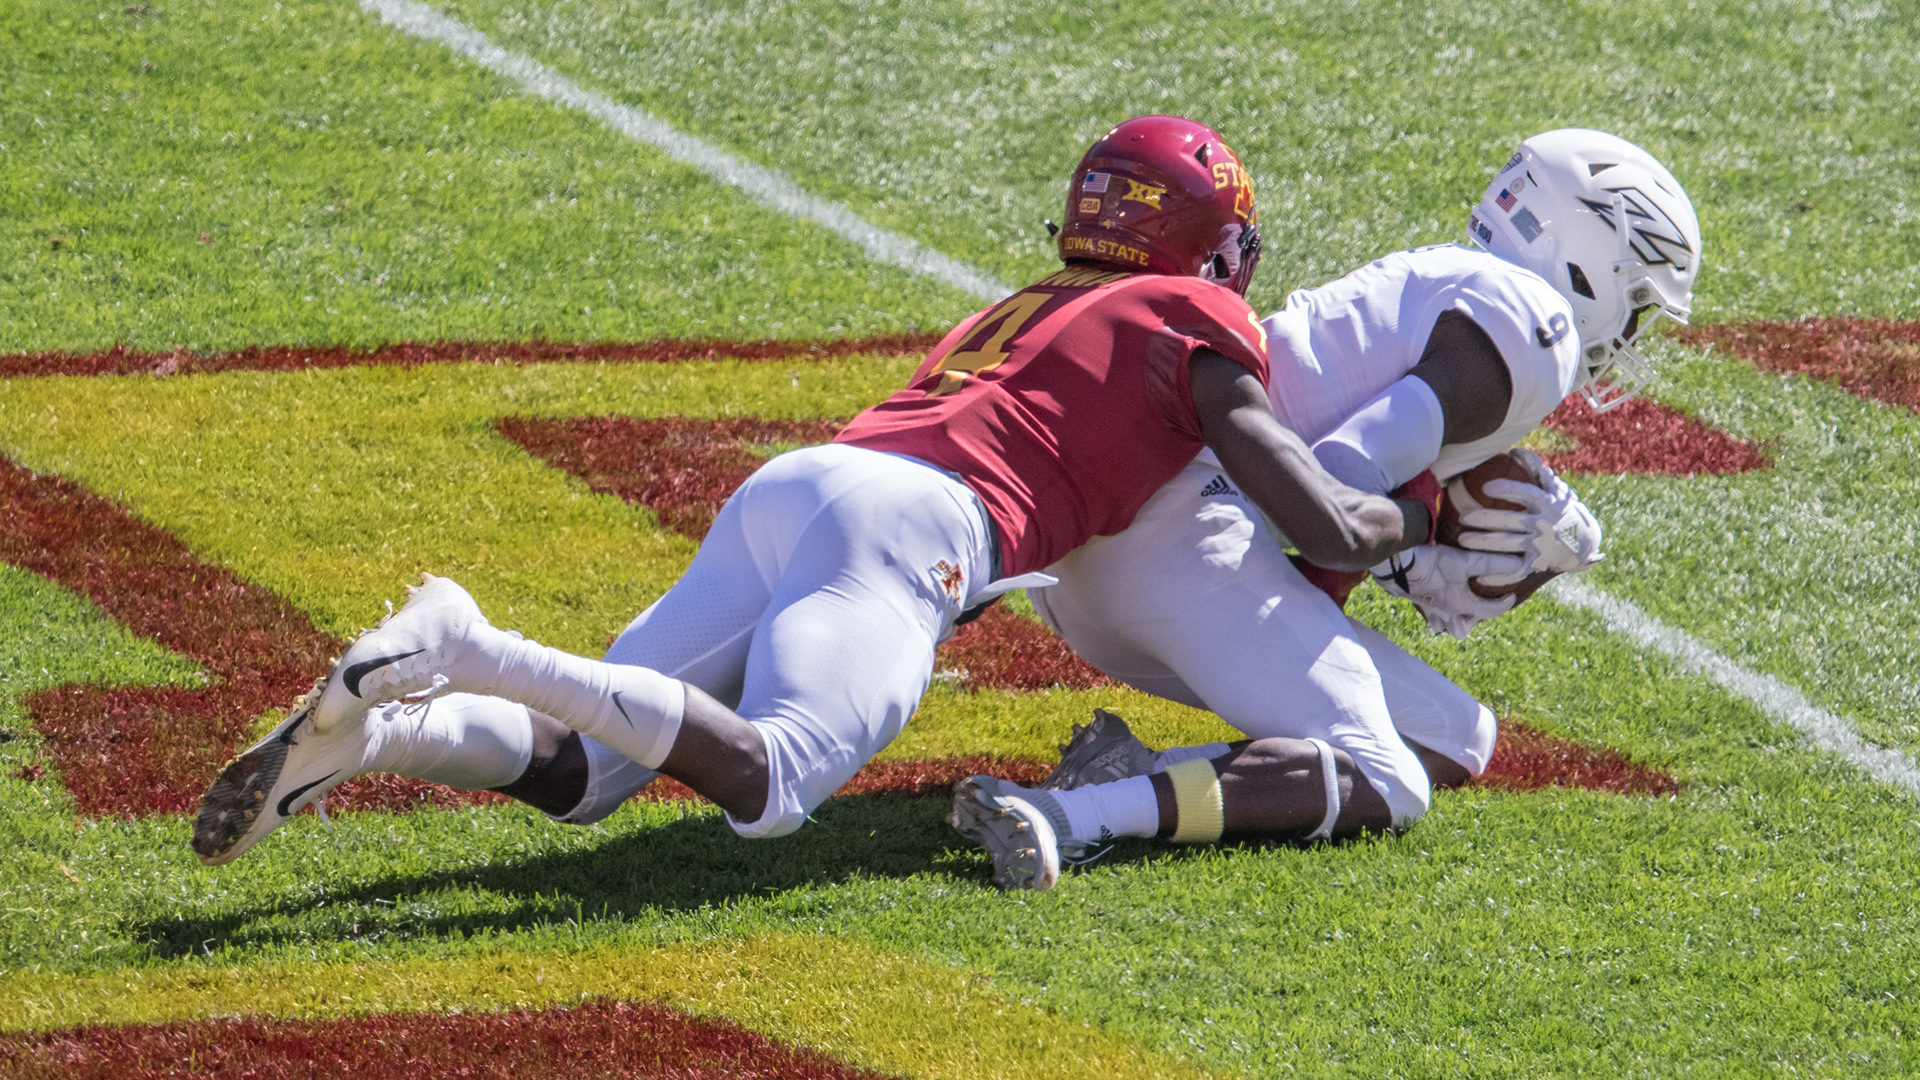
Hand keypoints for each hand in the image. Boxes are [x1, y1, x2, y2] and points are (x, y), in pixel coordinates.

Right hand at [1371, 545, 1529, 638]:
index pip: (1488, 612)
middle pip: (1459, 630)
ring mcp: (1426, 606)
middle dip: (1469, 621)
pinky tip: (1432, 594)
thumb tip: (1522, 564)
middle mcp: (1443, 611)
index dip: (1503, 604)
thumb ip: (1492, 563)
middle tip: (1477, 604)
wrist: (1392, 564)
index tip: (1511, 595)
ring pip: (1440, 623)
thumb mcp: (1464, 561)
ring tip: (1454, 604)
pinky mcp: (1412, 597)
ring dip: (1449, 617)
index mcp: (1459, 606)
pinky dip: (1432, 606)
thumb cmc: (1429, 565)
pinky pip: (1426, 609)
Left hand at [1453, 449, 1603, 573]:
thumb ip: (1537, 470)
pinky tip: (1479, 578)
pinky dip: (1499, 576)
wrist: (1585, 542)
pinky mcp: (1538, 562)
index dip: (1507, 490)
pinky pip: (1516, 570)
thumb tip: (1516, 451)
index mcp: (1547, 502)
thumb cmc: (1564, 510)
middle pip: (1510, 521)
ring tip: (1462, 541)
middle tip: (1463, 517)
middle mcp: (1543, 523)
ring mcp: (1540, 544)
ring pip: (1508, 544)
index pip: (1526, 493)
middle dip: (1485, 519)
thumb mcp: (1557, 488)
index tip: (1486, 487)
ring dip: (1484, 544)